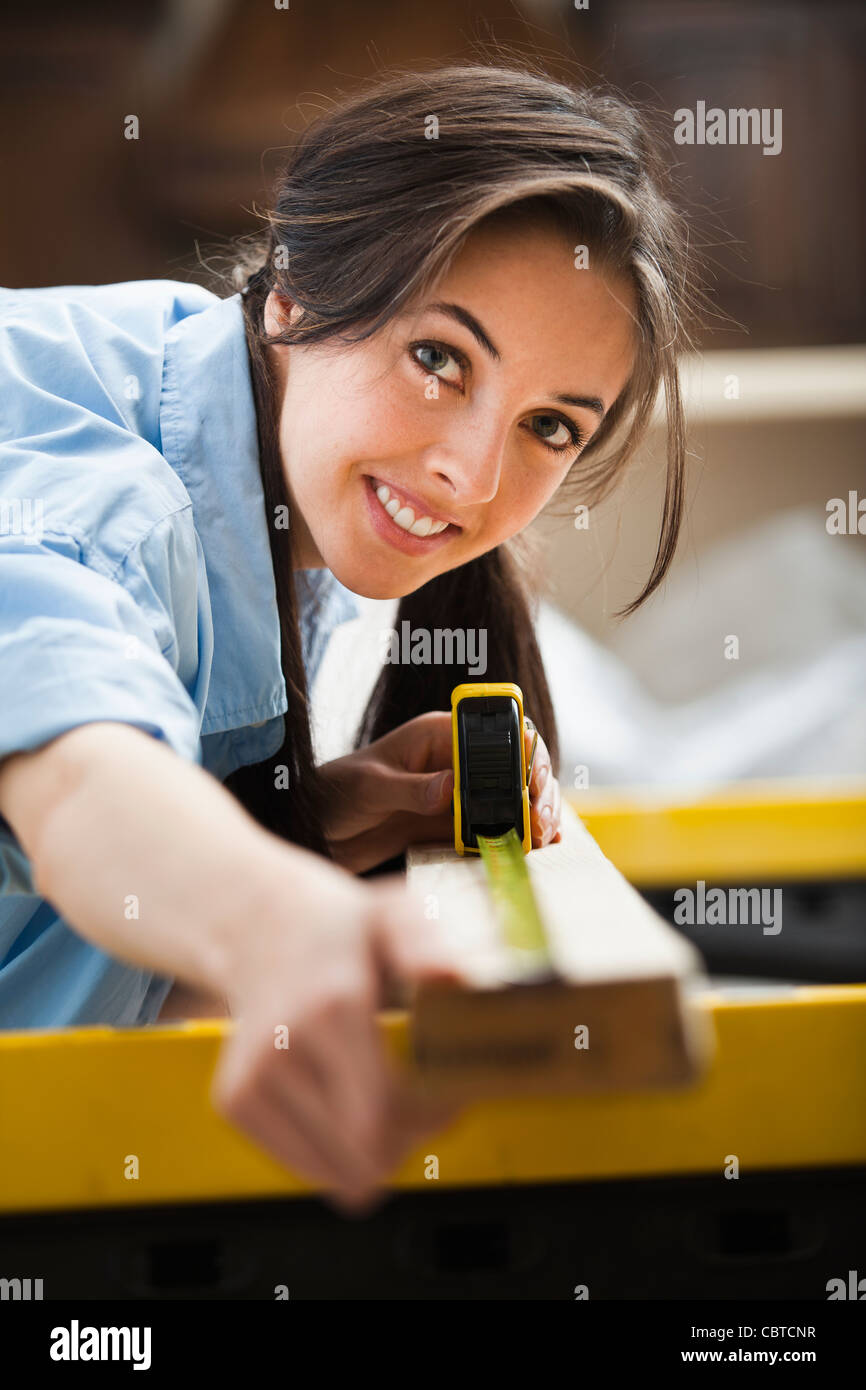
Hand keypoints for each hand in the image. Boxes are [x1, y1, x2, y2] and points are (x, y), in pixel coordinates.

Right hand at [212, 849, 464, 1214]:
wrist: (258, 925)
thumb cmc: (343, 928)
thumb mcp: (393, 914)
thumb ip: (423, 941)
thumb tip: (449, 973)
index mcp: (330, 1008)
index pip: (387, 1113)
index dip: (432, 1121)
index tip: (452, 1094)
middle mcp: (282, 1049)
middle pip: (368, 1153)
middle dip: (411, 1138)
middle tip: (425, 1098)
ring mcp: (250, 1080)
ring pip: (338, 1172)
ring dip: (375, 1150)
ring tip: (388, 1099)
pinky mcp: (234, 1102)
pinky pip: (307, 1167)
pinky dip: (336, 1150)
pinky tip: (346, 1103)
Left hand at [319, 710, 561, 873]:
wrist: (314, 830)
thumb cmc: (332, 793)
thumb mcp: (368, 788)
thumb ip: (409, 788)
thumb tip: (450, 788)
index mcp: (437, 735)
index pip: (494, 730)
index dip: (522, 748)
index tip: (534, 777)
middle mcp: (454, 762)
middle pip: (512, 766)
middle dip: (536, 789)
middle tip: (542, 821)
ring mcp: (456, 795)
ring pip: (510, 798)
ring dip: (531, 816)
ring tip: (544, 840)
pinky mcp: (451, 827)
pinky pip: (492, 829)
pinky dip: (514, 838)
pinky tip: (533, 851)